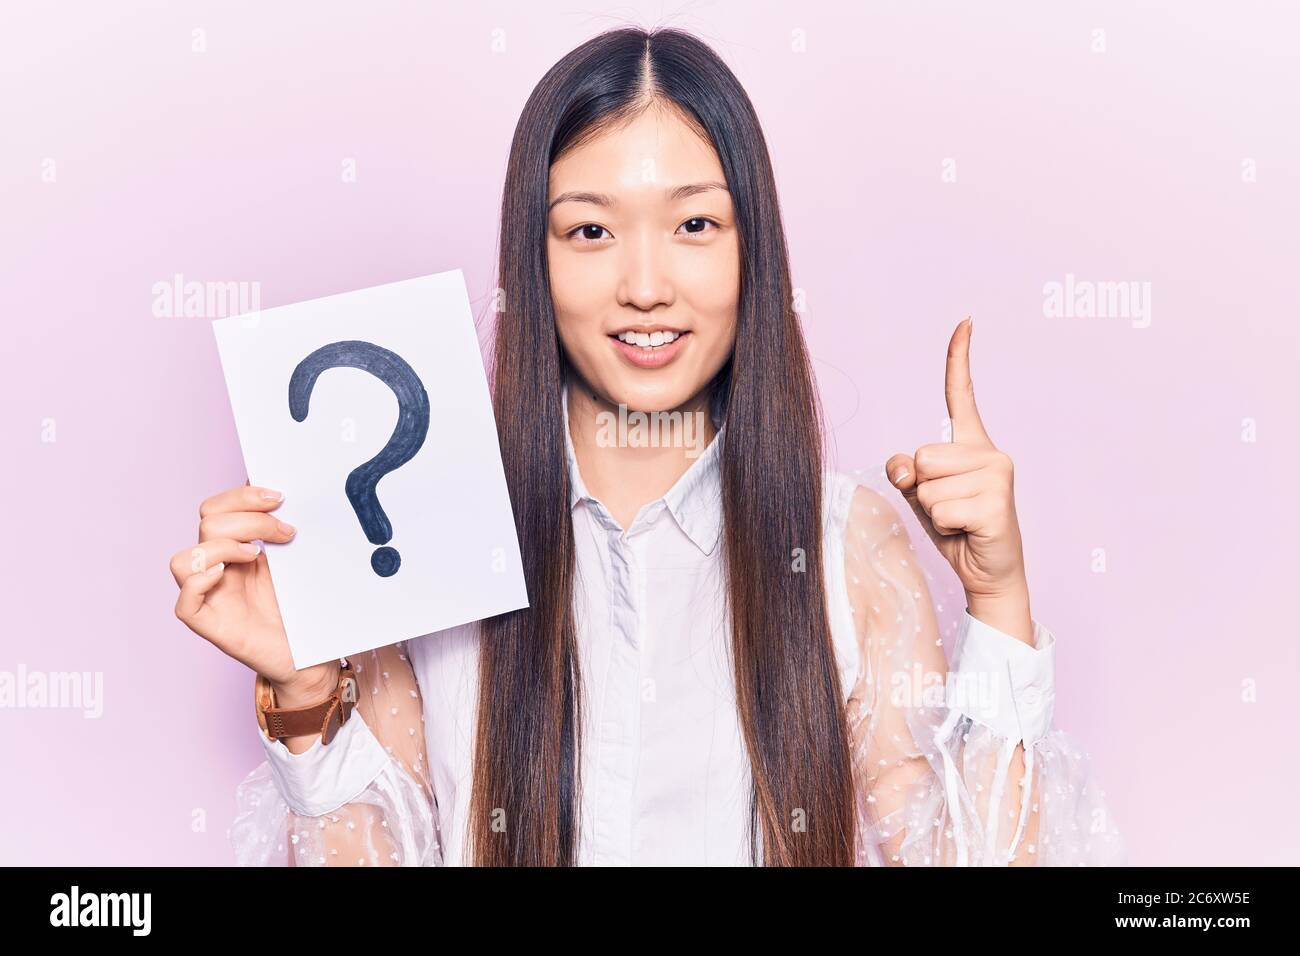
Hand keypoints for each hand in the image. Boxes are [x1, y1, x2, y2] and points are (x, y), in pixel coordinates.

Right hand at [169, 484, 337, 699]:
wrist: (311, 655)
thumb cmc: (302, 609)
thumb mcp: (295, 561)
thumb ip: (282, 531)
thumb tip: (285, 495)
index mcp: (234, 548)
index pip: (216, 508)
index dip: (242, 496)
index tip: (279, 498)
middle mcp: (217, 569)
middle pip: (206, 524)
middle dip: (249, 519)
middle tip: (286, 533)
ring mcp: (210, 598)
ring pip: (183, 560)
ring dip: (221, 548)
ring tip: (256, 556)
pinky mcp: (211, 626)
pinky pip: (184, 603)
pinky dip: (199, 582)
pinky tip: (225, 576)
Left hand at [886, 318, 1031, 633]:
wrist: (987, 572)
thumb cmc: (955, 529)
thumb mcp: (921, 496)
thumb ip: (906, 473)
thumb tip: (902, 466)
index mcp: (971, 444)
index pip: (960, 395)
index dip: (959, 358)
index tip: (964, 321)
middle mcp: (990, 451)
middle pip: (921, 457)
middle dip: (923, 490)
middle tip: (950, 509)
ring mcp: (998, 474)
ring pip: (927, 486)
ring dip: (933, 511)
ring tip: (959, 521)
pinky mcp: (997, 501)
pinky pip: (940, 508)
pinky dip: (944, 527)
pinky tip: (968, 531)